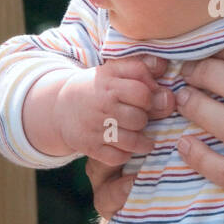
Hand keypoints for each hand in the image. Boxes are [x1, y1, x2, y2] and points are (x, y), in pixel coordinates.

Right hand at [55, 56, 173, 166]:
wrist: (60, 107)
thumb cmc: (97, 88)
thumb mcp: (113, 70)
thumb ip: (139, 68)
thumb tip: (163, 66)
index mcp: (108, 84)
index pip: (143, 94)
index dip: (149, 98)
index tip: (144, 101)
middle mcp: (101, 107)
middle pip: (140, 119)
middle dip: (144, 120)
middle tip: (137, 118)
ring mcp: (94, 129)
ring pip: (133, 142)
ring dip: (142, 141)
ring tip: (141, 136)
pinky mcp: (89, 148)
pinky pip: (118, 157)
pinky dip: (125, 154)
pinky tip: (124, 146)